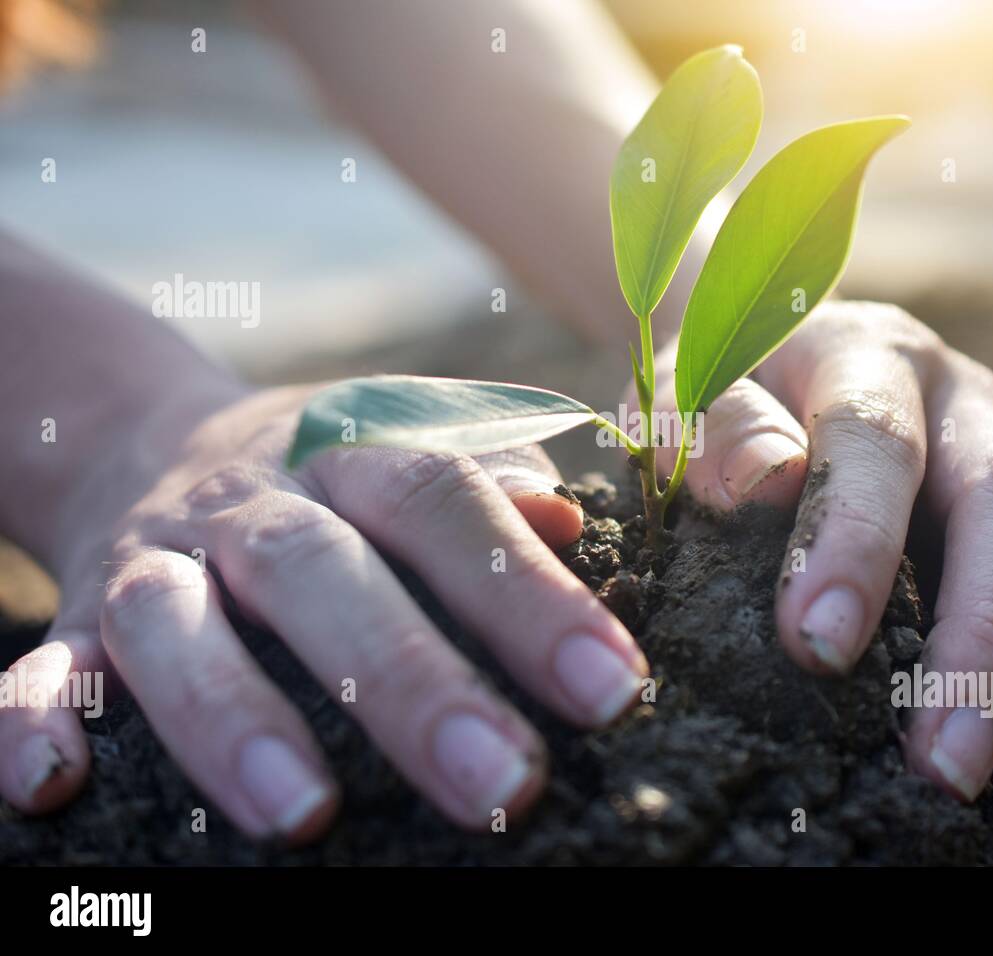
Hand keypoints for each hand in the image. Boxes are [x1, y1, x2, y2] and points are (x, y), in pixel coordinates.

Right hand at [0, 382, 647, 838]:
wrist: (156, 434)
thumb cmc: (328, 477)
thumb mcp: (406, 452)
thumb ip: (487, 488)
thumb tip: (569, 518)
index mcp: (352, 457)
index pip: (446, 504)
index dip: (530, 592)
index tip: (614, 688)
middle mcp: (253, 507)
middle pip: (324, 575)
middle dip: (411, 682)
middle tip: (504, 785)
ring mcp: (156, 560)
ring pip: (177, 626)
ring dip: (232, 717)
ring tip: (304, 816)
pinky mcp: (72, 615)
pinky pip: (34, 667)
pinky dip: (30, 722)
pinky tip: (54, 789)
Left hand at [635, 300, 992, 800]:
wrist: (786, 350)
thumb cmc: (732, 394)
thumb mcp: (694, 393)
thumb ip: (718, 431)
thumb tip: (769, 483)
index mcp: (866, 358)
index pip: (874, 440)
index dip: (854, 539)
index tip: (818, 646)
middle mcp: (966, 401)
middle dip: (987, 640)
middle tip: (943, 764)